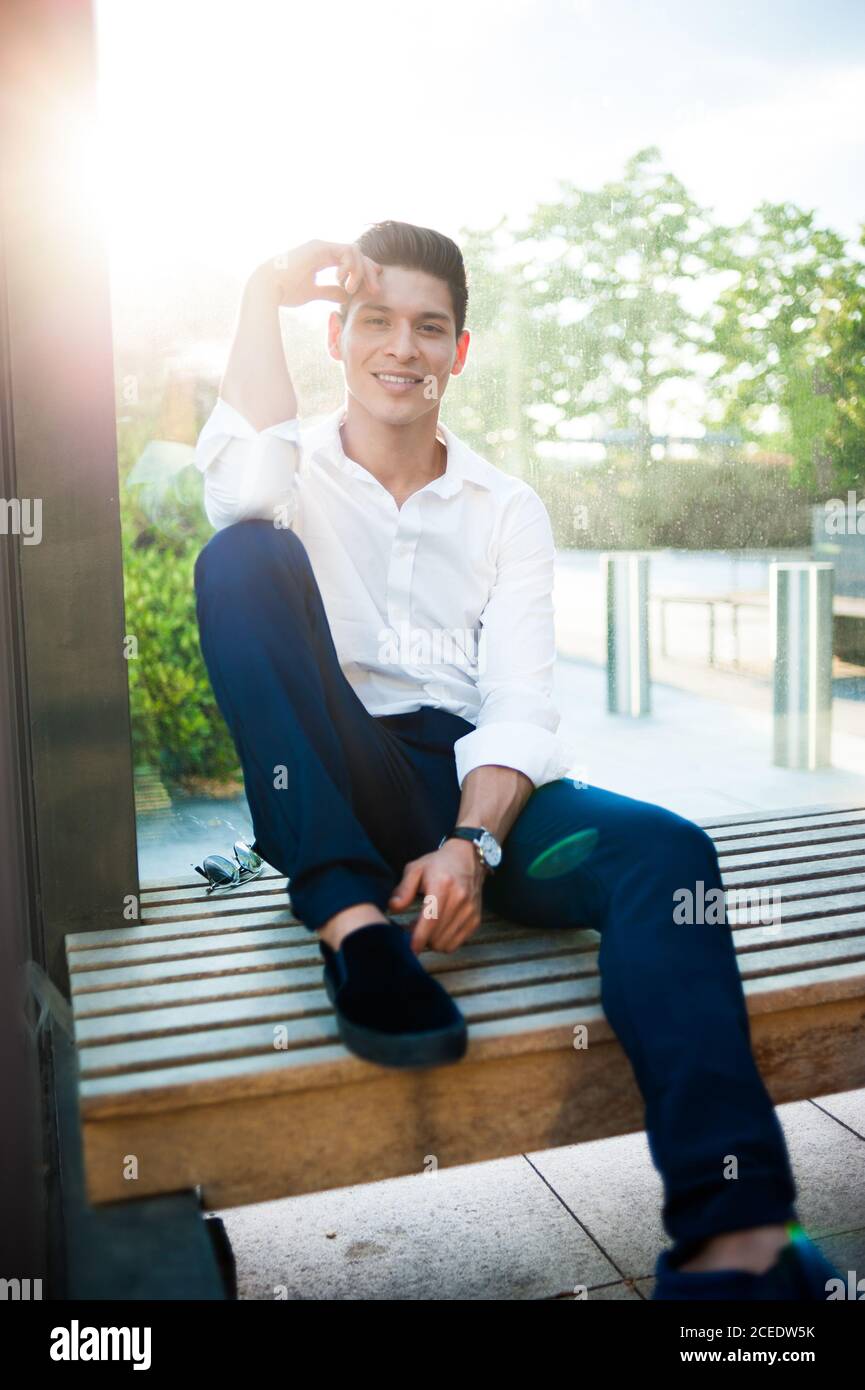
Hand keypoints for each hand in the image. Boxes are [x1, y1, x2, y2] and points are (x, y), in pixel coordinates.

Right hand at [251, 239, 382, 309]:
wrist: (268, 287)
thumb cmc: (285, 290)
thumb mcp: (313, 293)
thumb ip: (329, 292)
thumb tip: (345, 296)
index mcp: (322, 258)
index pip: (351, 259)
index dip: (365, 270)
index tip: (373, 286)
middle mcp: (324, 249)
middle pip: (357, 254)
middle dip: (369, 271)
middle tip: (376, 290)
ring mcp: (322, 246)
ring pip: (354, 251)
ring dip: (359, 271)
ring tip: (352, 288)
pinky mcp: (320, 247)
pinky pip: (346, 251)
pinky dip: (350, 266)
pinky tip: (343, 280)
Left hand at [388, 839, 486, 954]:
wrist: (467, 858)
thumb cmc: (438, 864)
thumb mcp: (415, 869)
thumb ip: (403, 889)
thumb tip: (394, 907)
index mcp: (443, 886)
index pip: (431, 919)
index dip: (419, 938)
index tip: (409, 949)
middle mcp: (460, 899)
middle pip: (437, 936)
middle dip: (422, 939)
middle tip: (412, 928)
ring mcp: (470, 911)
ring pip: (446, 944)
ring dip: (432, 942)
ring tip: (425, 928)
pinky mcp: (475, 919)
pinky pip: (457, 943)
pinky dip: (444, 942)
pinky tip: (438, 929)